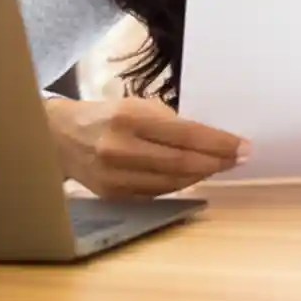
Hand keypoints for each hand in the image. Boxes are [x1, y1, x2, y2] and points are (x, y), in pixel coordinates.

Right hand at [45, 97, 248, 198]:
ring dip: (203, 175)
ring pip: (173, 182)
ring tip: (223, 166)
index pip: (185, 134)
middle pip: (182, 163)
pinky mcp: (113, 195)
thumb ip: (170, 122)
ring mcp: (114, 177)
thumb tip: (212, 140)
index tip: (243, 146)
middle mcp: (119, 149)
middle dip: (217, 162)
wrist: (58, 137)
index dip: (218, 143)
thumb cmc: (106, 116)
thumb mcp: (136, 105)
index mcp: (127, 118)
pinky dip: (181, 185)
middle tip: (241, 159)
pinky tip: (196, 176)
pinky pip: (158, 192)